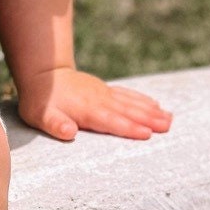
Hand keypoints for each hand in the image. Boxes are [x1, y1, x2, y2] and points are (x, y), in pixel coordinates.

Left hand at [16, 66, 172, 141]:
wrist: (43, 75)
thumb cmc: (40, 101)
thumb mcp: (40, 116)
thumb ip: (55, 124)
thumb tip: (68, 131)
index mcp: (88, 111)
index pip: (112, 122)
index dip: (130, 128)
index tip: (147, 134)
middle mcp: (100, 101)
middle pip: (128, 112)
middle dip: (149, 120)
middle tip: (169, 126)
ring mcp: (104, 94)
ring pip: (132, 103)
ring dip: (151, 111)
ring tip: (170, 118)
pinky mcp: (105, 90)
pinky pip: (128, 95)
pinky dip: (142, 100)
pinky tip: (155, 104)